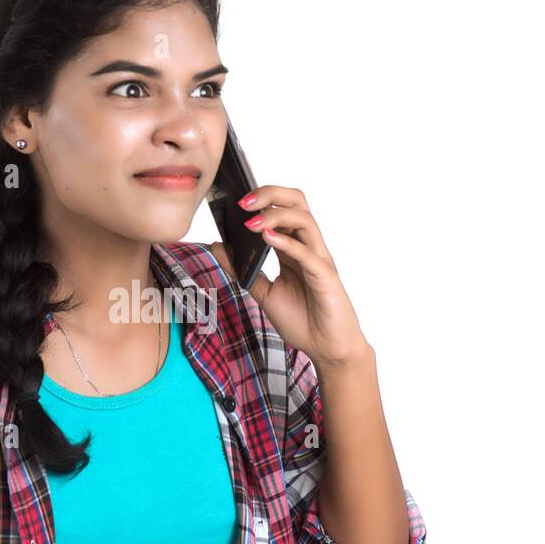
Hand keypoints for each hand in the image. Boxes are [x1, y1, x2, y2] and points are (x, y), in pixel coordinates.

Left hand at [209, 186, 370, 368]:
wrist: (327, 349)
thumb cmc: (302, 320)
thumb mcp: (263, 293)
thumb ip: (242, 271)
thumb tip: (217, 246)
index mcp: (294, 249)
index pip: (281, 210)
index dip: (261, 200)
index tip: (234, 201)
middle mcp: (308, 248)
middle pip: (296, 204)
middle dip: (271, 194)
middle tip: (243, 202)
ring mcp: (318, 260)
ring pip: (304, 220)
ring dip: (275, 216)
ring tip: (250, 222)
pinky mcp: (325, 276)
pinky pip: (307, 253)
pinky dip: (286, 242)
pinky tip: (266, 237)